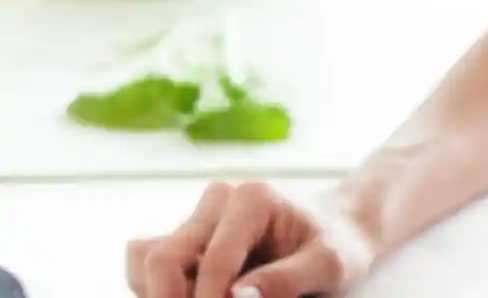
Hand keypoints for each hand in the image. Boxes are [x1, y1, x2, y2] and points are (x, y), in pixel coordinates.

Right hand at [126, 182, 372, 297]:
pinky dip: (158, 292)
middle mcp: (216, 200)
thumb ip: (286, 281)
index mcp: (251, 199)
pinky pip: (149, 268)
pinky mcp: (187, 238)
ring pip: (147, 264)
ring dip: (162, 296)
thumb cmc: (339, 244)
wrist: (340, 228)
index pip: (213, 262)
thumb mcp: (330, 265)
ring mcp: (197, 219)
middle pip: (163, 259)